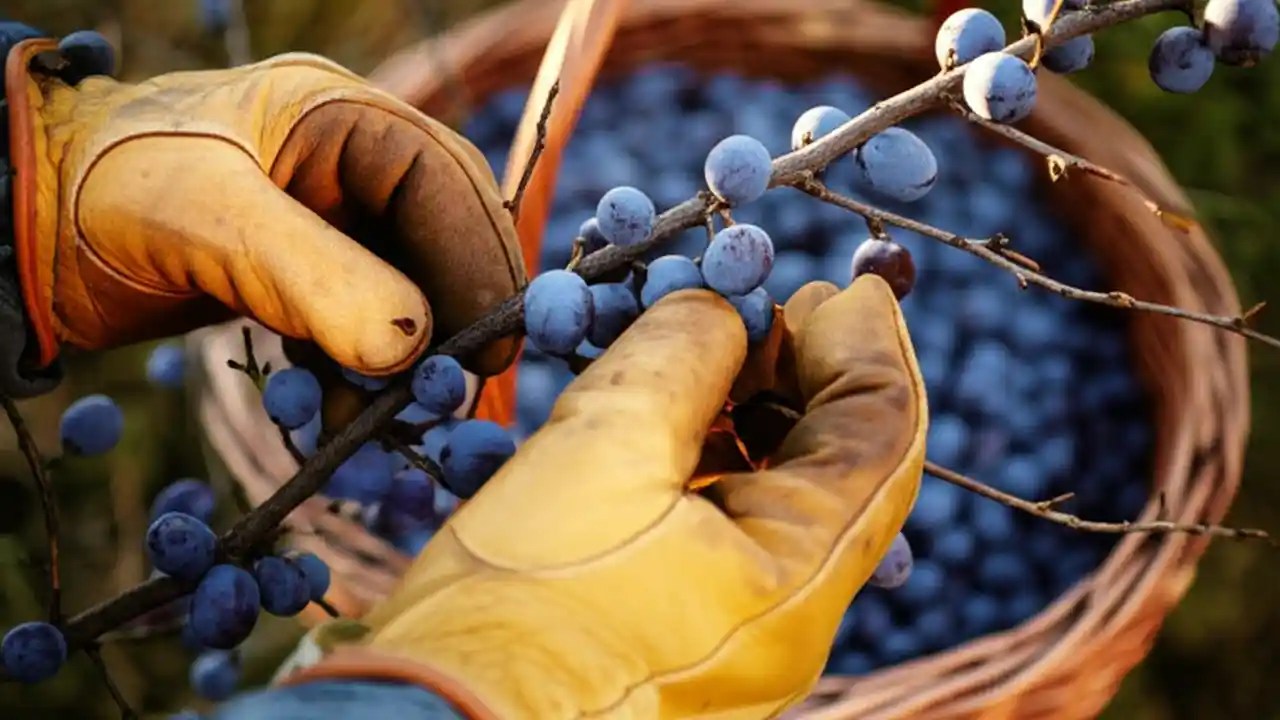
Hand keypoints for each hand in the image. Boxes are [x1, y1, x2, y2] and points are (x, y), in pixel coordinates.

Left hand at [6, 38, 523, 377]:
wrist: (19, 226)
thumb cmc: (102, 191)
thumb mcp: (209, 221)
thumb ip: (314, 277)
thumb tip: (413, 349)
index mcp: (338, 116)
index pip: (443, 183)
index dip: (477, 264)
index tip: (490, 350)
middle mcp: (347, 164)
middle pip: (439, 239)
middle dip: (453, 317)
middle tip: (461, 392)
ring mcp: (327, 221)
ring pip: (406, 289)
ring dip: (405, 359)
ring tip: (388, 418)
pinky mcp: (301, 274)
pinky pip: (358, 323)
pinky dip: (359, 375)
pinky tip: (341, 417)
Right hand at [283, 277, 927, 718]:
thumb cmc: (514, 612)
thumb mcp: (601, 448)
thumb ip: (679, 356)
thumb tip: (719, 310)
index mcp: (798, 575)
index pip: (883, 432)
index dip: (866, 341)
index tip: (837, 282)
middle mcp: (794, 621)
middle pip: (842, 466)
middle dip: (805, 373)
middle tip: (751, 311)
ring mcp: (744, 641)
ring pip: (785, 500)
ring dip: (754, 416)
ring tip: (698, 355)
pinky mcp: (690, 643)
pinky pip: (733, 536)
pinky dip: (715, 466)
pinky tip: (664, 425)